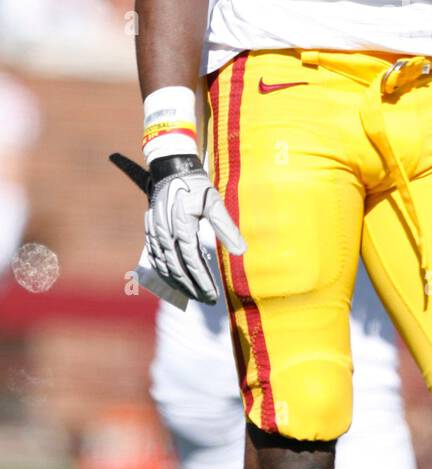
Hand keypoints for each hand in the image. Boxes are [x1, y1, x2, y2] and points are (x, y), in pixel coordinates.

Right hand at [110, 151, 245, 303]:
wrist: (171, 168)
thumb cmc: (196, 185)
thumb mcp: (215, 203)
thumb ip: (227, 228)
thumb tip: (242, 251)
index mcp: (182, 227)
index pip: (192, 262)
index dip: (203, 282)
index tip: (214, 295)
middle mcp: (165, 233)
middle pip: (177, 269)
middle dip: (192, 288)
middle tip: (208, 300)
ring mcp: (155, 234)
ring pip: (164, 267)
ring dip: (178, 284)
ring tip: (194, 295)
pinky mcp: (151, 232)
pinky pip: (155, 259)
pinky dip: (164, 273)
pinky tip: (175, 282)